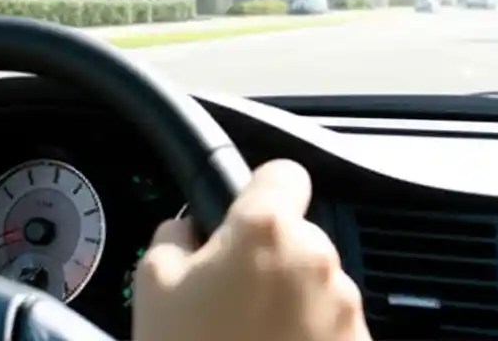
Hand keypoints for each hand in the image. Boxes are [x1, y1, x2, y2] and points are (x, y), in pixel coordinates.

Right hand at [132, 159, 368, 340]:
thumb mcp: (152, 285)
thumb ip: (175, 235)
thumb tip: (188, 228)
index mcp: (266, 230)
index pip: (282, 173)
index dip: (258, 191)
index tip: (241, 214)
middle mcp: (316, 260)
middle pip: (296, 235)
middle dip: (267, 256)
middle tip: (226, 294)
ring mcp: (345, 307)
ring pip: (314, 282)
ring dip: (288, 298)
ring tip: (246, 335)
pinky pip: (330, 324)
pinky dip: (306, 335)